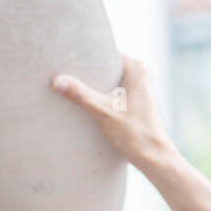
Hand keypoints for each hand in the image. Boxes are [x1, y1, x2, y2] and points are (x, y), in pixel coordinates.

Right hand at [52, 52, 174, 169]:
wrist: (154, 158)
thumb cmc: (135, 134)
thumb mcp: (103, 112)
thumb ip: (80, 94)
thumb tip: (56, 80)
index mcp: (136, 68)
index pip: (105, 53)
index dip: (85, 57)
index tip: (65, 59)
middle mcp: (140, 74)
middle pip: (105, 67)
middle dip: (86, 72)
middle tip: (62, 73)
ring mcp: (139, 88)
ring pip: (108, 81)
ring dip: (91, 86)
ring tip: (69, 87)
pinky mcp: (135, 102)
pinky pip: (112, 93)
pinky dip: (99, 96)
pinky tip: (83, 102)